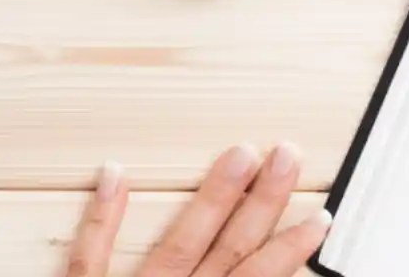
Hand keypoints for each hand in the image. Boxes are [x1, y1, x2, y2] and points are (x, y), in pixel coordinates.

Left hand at [66, 143, 331, 276]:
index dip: (292, 248)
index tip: (319, 218)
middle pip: (230, 248)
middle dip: (263, 201)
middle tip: (288, 156)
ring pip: (180, 242)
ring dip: (214, 196)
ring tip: (240, 152)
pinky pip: (89, 256)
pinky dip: (102, 216)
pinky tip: (116, 173)